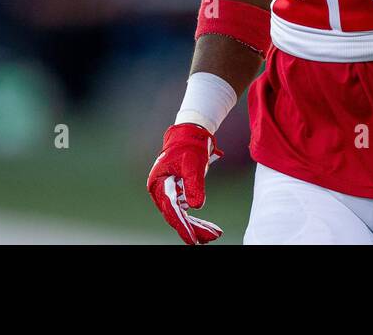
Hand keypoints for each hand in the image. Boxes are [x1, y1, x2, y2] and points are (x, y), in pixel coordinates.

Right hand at [147, 123, 223, 244]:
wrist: (189, 134)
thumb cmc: (189, 147)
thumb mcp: (193, 164)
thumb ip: (194, 184)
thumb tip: (196, 207)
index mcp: (159, 184)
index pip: (171, 209)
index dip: (182, 225)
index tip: (192, 239)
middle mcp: (160, 191)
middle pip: (175, 215)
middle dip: (193, 228)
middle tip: (210, 238)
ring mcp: (167, 193)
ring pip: (180, 215)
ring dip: (196, 226)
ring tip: (213, 234)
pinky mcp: (175, 193)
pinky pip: (184, 210)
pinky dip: (195, 219)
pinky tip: (206, 227)